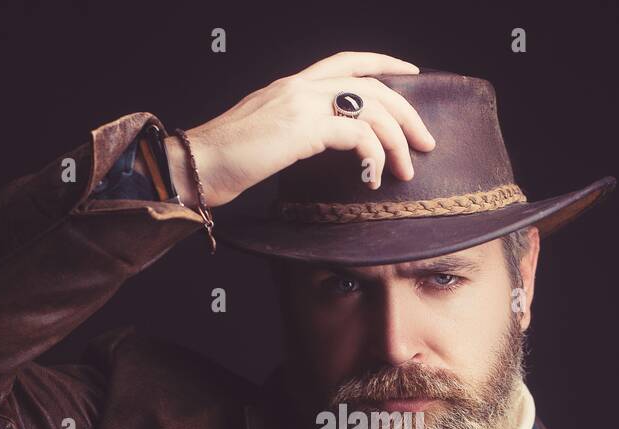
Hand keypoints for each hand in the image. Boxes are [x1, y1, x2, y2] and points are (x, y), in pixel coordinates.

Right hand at [163, 51, 436, 209]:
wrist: (193, 166)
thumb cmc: (222, 163)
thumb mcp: (265, 139)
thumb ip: (294, 133)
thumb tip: (322, 149)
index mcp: (290, 85)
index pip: (347, 61)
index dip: (384, 63)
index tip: (411, 74)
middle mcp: (299, 86)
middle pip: (372, 85)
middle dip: (406, 114)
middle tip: (425, 143)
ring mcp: (302, 102)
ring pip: (373, 108)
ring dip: (397, 141)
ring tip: (405, 170)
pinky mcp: (304, 127)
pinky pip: (359, 135)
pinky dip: (375, 157)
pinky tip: (373, 177)